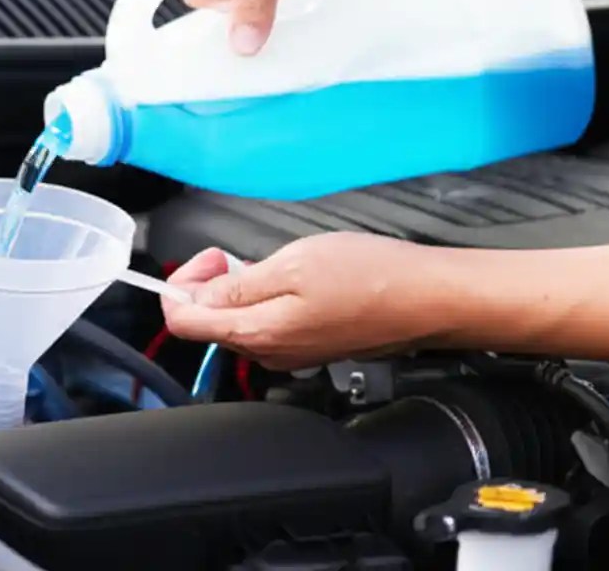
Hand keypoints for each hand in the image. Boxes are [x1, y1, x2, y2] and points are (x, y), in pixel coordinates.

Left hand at [161, 233, 454, 369]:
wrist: (427, 299)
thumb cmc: (370, 278)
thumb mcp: (293, 265)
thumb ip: (238, 285)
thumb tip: (196, 296)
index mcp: (257, 333)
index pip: (183, 323)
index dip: (181, 286)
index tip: (206, 259)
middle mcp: (269, 352)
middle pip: (209, 323)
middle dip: (210, 284)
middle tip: (235, 255)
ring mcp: (290, 352)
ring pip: (239, 322)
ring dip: (238, 289)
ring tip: (269, 263)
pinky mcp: (310, 346)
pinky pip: (268, 324)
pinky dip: (264, 298)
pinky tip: (291, 278)